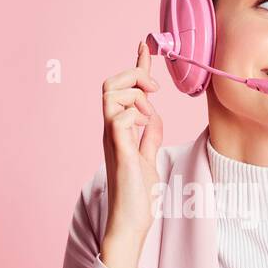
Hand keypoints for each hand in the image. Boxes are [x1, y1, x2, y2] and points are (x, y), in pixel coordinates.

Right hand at [100, 41, 163, 267]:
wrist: (130, 222)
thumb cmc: (137, 194)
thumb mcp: (148, 156)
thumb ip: (149, 134)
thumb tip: (152, 113)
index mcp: (119, 130)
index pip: (124, 90)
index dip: (136, 66)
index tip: (145, 46)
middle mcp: (111, 131)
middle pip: (111, 84)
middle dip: (134, 75)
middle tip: (155, 88)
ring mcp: (113, 140)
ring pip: (112, 95)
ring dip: (134, 95)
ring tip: (149, 114)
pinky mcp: (120, 152)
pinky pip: (119, 119)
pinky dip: (134, 115)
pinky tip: (144, 127)